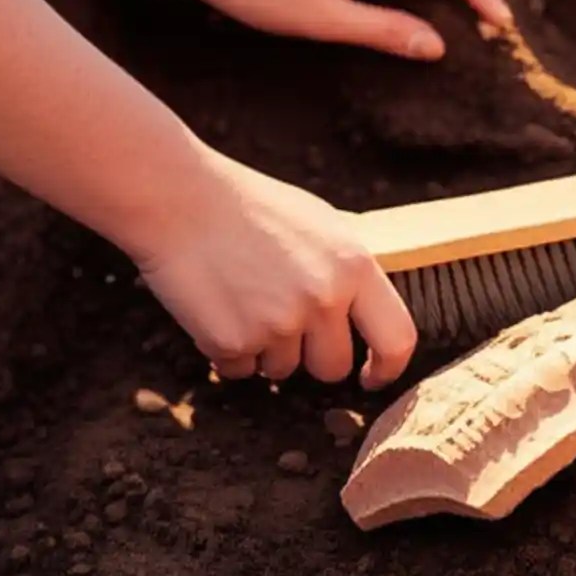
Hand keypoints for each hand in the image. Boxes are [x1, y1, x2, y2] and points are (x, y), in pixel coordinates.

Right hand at [133, 151, 416, 388]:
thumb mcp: (320, 223)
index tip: (371, 376)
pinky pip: (240, 370)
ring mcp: (278, 323)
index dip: (387, 367)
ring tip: (241, 297)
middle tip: (279, 319)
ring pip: (282, 370)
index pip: (397, 338)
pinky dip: (227, 350)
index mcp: (353, 265)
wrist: (178, 198)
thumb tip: (373, 314)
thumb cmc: (249, 207)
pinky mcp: (233, 341)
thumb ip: (349, 269)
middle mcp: (324, 298)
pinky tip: (215, 307)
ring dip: (263, 349)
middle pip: (333, 368)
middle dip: (310, 356)